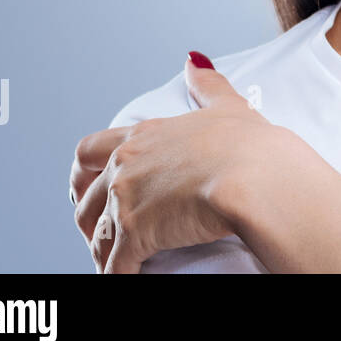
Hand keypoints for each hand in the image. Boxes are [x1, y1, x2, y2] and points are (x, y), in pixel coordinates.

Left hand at [68, 54, 286, 272]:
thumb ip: (207, 85)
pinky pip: (114, 265)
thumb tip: (194, 60)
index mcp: (145, 136)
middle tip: (100, 233)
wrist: (256, 176)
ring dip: (103, 252)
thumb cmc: (250, 144)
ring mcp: (127, 200)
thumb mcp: (228, 106)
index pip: (90, 151)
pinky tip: (127, 279)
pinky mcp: (136, 234)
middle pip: (85, 198)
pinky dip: (116, 276)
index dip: (83, 173)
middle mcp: (127, 165)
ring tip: (116, 265)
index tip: (85, 187)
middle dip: (90, 218)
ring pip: (97, 235)